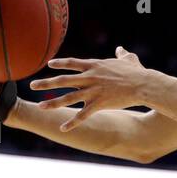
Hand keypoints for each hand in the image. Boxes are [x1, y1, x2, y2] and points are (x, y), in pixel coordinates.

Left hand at [29, 46, 152, 131]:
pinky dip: (72, 122)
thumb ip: (122, 54)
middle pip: (63, 80)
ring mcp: (93, 91)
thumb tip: (120, 49)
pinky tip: (63, 128)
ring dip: (53, 103)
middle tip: (32, 85)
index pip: (73, 63)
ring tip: (40, 106)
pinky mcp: (99, 104)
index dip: (61, 63)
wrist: (143, 85)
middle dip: (46, 83)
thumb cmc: (137, 72)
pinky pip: (83, 115)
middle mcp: (90, 77)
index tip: (50, 64)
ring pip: (68, 98)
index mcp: (95, 66)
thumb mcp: (129, 60)